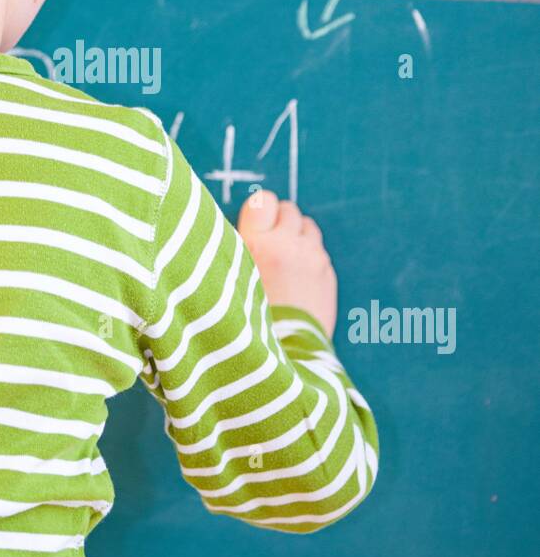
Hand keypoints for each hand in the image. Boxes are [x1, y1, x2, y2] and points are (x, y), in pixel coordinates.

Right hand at [237, 189, 336, 338]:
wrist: (285, 356)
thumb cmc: (247, 320)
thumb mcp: (229, 280)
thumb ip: (234, 249)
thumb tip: (244, 228)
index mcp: (258, 244)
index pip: (263, 201)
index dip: (258, 213)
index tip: (254, 227)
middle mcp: (289, 245)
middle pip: (288, 210)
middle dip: (278, 222)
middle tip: (268, 245)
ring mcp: (313, 258)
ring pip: (307, 227)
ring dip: (296, 236)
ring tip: (284, 261)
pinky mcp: (328, 273)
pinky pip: (318, 250)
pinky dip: (309, 257)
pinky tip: (297, 279)